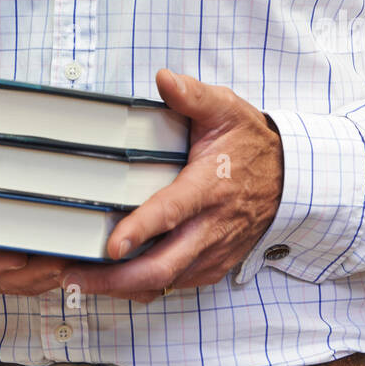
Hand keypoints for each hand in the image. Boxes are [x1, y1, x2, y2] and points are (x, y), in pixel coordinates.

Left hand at [62, 69, 283, 303]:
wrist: (290, 179)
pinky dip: (144, 287)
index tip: (112, 245)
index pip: (172, 212)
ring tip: (81, 282)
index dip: (141, 229)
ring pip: (166, 281)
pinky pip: (175, 284)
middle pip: (163, 265)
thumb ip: (192, 95)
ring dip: (123, 287)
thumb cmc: (251, 143)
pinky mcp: (213, 265)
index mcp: (209, 187)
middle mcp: (211, 227)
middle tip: (74, 277)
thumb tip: (164, 78)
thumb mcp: (226, 109)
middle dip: (116, 279)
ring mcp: (213, 251)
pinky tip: (116, 282)